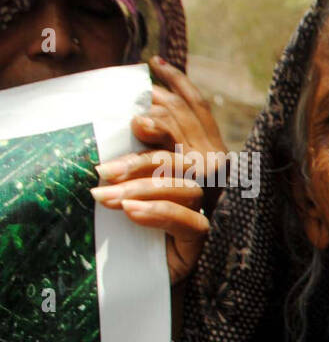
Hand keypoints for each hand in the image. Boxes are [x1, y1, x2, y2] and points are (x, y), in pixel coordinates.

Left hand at [90, 56, 225, 285]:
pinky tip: (130, 213)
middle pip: (180, 141)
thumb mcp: (139, 179)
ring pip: (177, 179)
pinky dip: (155, 213)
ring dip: (137, 185)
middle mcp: (212, 173)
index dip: (180, 87)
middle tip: (102, 168)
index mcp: (202, 154)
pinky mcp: (206, 234)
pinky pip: (184, 217)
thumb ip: (145, 150)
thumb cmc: (141, 225)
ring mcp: (212, 202)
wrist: (152, 275)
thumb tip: (133, 116)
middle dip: (141, 149)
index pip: (197, 111)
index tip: (153, 66)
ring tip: (103, 196)